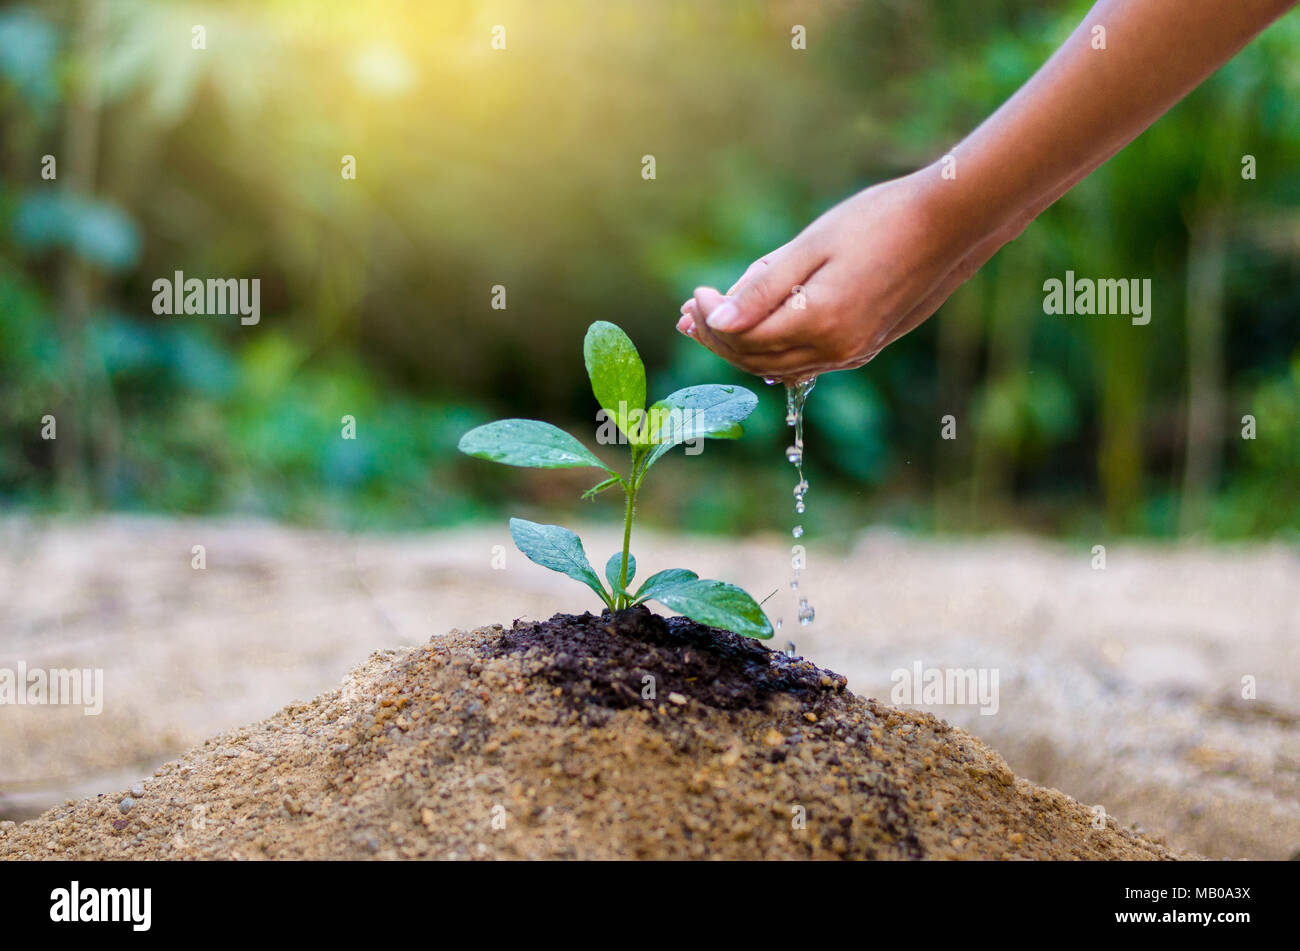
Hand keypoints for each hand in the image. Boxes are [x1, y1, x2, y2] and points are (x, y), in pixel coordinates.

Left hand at [676, 166, 1019, 380]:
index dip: (711, 320)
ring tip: (711, 320)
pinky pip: (805, 362)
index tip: (695, 294)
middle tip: (690, 311)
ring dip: (742, 346)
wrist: (951, 223)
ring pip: (779, 365)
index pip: (744, 338)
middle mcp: (836, 349)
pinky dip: (774, 350)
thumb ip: (763, 287)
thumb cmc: (880, 221)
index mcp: (820, 322)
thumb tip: (718, 320)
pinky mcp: (863, 346)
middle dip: (718, 338)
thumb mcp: (812, 246)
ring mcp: (853, 352)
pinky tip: (759, 330)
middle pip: (756, 359)